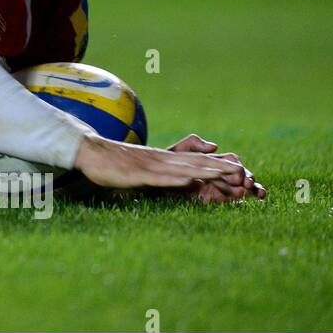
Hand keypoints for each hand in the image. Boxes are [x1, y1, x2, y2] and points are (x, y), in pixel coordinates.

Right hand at [72, 132, 249, 193]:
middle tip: (243, 172)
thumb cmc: (111, 162)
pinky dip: (177, 179)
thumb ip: (155, 174)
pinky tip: (192, 180)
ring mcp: (150, 166)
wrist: (89, 151)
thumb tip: (171, 180)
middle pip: (195, 163)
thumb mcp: (138, 169)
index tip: (237, 170)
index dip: (216, 166)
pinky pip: (161, 177)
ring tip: (227, 174)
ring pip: (183, 168)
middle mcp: (160, 160)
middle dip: (219, 168)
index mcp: (161, 159)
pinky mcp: (138, 174)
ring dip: (206, 171)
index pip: (194, 162)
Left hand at [164, 134, 265, 202]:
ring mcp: (219, 187)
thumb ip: (193, 143)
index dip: (238, 166)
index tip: (240, 171)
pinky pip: (229, 201)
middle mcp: (221, 173)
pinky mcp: (214, 199)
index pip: (232, 162)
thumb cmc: (168, 162)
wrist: (157, 178)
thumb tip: (214, 146)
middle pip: (241, 176)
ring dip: (250, 191)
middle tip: (248, 185)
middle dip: (248, 180)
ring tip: (257, 195)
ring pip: (241, 189)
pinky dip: (238, 201)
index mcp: (215, 160)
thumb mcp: (179, 150)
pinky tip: (245, 201)